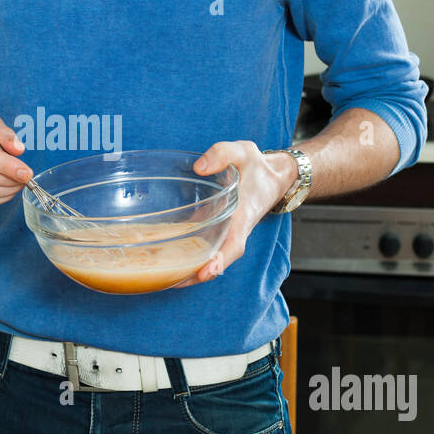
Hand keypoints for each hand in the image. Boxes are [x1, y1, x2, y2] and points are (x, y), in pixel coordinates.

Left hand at [175, 140, 297, 284]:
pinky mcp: (216, 229)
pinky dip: (187, 257)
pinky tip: (165, 260)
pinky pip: (203, 248)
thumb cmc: (257, 166)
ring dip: (189, 270)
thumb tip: (199, 168)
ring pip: (209, 258)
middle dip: (197, 275)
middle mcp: (234, 230)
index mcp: (243, 217)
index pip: (234, 245)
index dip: (220, 261)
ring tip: (161, 278)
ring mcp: (225, 232)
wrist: (273, 176)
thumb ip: (223, 154)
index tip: (205, 273)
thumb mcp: (244, 152)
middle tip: (170, 282)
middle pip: (218, 261)